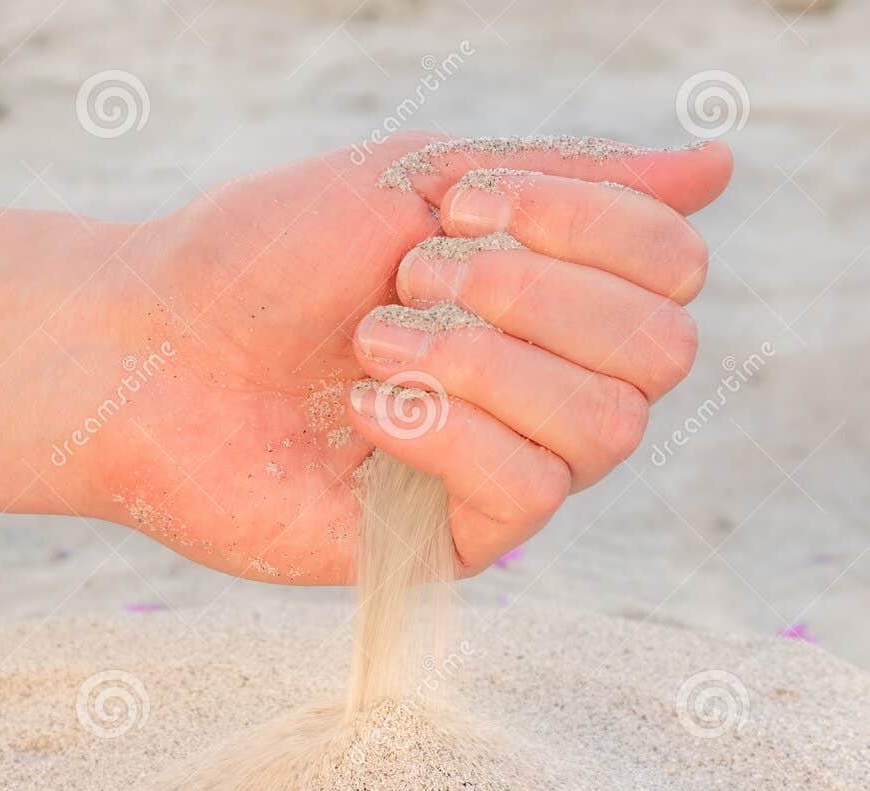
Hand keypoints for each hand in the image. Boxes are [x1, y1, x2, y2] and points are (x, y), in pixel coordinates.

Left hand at [93, 132, 731, 582]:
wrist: (150, 350)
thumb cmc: (268, 258)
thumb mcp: (422, 179)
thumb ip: (574, 180)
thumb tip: (719, 166)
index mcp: (548, 295)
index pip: (674, 266)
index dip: (585, 223)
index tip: (458, 205)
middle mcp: (545, 385)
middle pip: (661, 351)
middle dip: (529, 295)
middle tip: (408, 280)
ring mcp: (505, 469)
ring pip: (608, 428)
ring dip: (477, 364)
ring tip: (369, 347)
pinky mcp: (454, 545)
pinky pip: (531, 493)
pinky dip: (444, 434)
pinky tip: (365, 417)